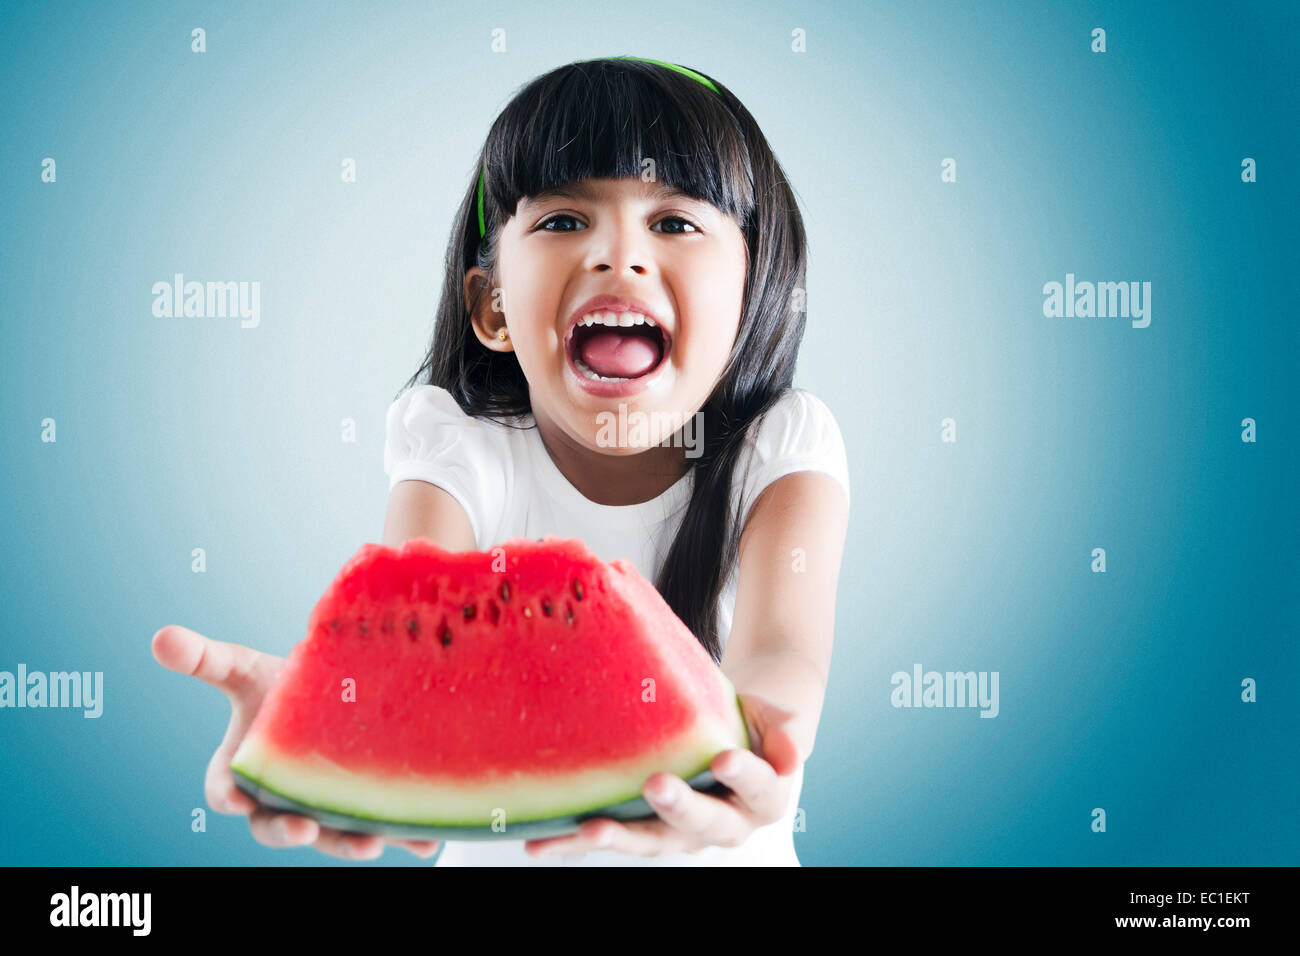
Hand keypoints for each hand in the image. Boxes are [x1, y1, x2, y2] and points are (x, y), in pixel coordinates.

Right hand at [151, 624, 439, 860]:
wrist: (334, 689)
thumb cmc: (279, 686)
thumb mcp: (244, 669)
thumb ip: (204, 659)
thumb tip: (161, 637)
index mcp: (241, 774)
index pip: (225, 792)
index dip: (227, 795)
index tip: (234, 797)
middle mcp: (279, 801)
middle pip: (274, 827)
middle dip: (287, 832)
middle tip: (303, 829)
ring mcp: (323, 809)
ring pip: (331, 836)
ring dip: (348, 843)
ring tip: (369, 844)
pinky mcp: (364, 811)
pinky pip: (383, 829)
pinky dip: (404, 837)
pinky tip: (427, 840)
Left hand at [524, 692, 802, 859]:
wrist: (742, 728)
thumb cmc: (760, 719)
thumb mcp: (780, 719)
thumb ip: (788, 735)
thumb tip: (794, 754)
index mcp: (764, 797)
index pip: (758, 789)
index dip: (744, 776)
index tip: (725, 759)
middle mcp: (725, 823)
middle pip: (702, 823)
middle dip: (677, 808)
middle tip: (656, 785)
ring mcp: (681, 831)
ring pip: (652, 841)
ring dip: (618, 837)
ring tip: (587, 830)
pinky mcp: (646, 827)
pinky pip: (614, 835)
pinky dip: (576, 841)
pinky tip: (541, 841)